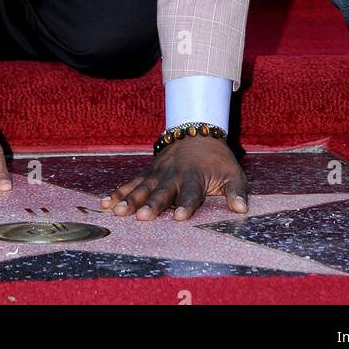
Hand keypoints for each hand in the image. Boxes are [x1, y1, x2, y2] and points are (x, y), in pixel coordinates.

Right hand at [101, 136, 247, 219]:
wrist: (197, 131)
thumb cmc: (217, 159)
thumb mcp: (233, 173)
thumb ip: (236, 192)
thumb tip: (242, 209)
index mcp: (195, 178)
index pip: (191, 194)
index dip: (186, 205)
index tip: (179, 217)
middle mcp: (174, 176)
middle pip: (162, 192)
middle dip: (152, 204)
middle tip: (141, 217)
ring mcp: (158, 173)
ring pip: (142, 187)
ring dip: (129, 199)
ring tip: (117, 211)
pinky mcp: (149, 172)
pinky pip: (132, 182)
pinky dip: (118, 191)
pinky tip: (106, 203)